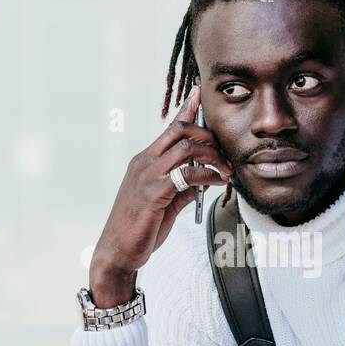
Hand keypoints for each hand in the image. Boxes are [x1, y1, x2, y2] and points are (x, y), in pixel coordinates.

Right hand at [89, 83, 232, 305]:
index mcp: (144, 161)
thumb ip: (184, 189)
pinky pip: (188, 174)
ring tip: (226, 170)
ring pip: (186, 148)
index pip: (169, 128)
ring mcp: (147, 175)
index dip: (186, 109)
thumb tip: (206, 179)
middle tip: (225, 150)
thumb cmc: (140, 230)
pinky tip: (219, 181)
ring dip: (213, 156)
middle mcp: (144, 162)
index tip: (199, 93)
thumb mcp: (165, 205)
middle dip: (207, 134)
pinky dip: (208, 175)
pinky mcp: (153, 192)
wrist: (118, 252)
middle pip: (180, 130)